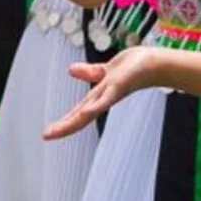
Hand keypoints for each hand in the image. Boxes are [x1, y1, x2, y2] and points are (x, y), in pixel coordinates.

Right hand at [41, 47, 159, 139]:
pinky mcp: (119, 87)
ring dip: (72, 121)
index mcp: (99, 97)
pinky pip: (105, 99)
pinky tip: (84, 111)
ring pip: (88, 111)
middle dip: (62, 127)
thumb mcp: (105, 70)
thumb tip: (69, 69)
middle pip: (80, 116)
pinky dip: (95, 107)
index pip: (77, 113)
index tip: (46, 134)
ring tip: (56, 130)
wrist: (155, 64)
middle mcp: (103, 99)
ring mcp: (110, 95)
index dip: (63, 123)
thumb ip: (89, 72)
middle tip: (45, 136)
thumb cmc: (134, 68)